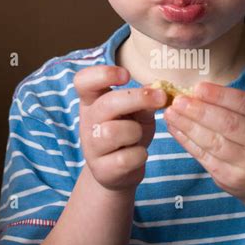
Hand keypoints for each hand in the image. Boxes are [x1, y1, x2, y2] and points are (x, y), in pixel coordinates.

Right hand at [74, 65, 166, 191]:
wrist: (118, 171)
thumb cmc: (128, 133)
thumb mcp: (138, 113)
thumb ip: (145, 101)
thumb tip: (158, 90)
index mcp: (92, 101)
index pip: (83, 81)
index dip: (102, 74)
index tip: (126, 75)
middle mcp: (87, 122)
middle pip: (106, 104)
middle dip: (137, 98)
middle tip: (161, 97)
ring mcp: (91, 147)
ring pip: (114, 132)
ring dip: (136, 132)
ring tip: (138, 135)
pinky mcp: (101, 170)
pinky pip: (125, 158)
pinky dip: (139, 155)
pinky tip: (138, 154)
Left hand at [164, 81, 244, 203]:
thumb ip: (229, 106)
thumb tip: (192, 92)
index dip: (221, 95)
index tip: (197, 87)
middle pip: (228, 124)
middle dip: (200, 111)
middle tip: (178, 101)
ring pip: (214, 142)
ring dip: (188, 126)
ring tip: (171, 113)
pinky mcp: (231, 177)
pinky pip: (204, 156)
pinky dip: (186, 141)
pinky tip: (175, 129)